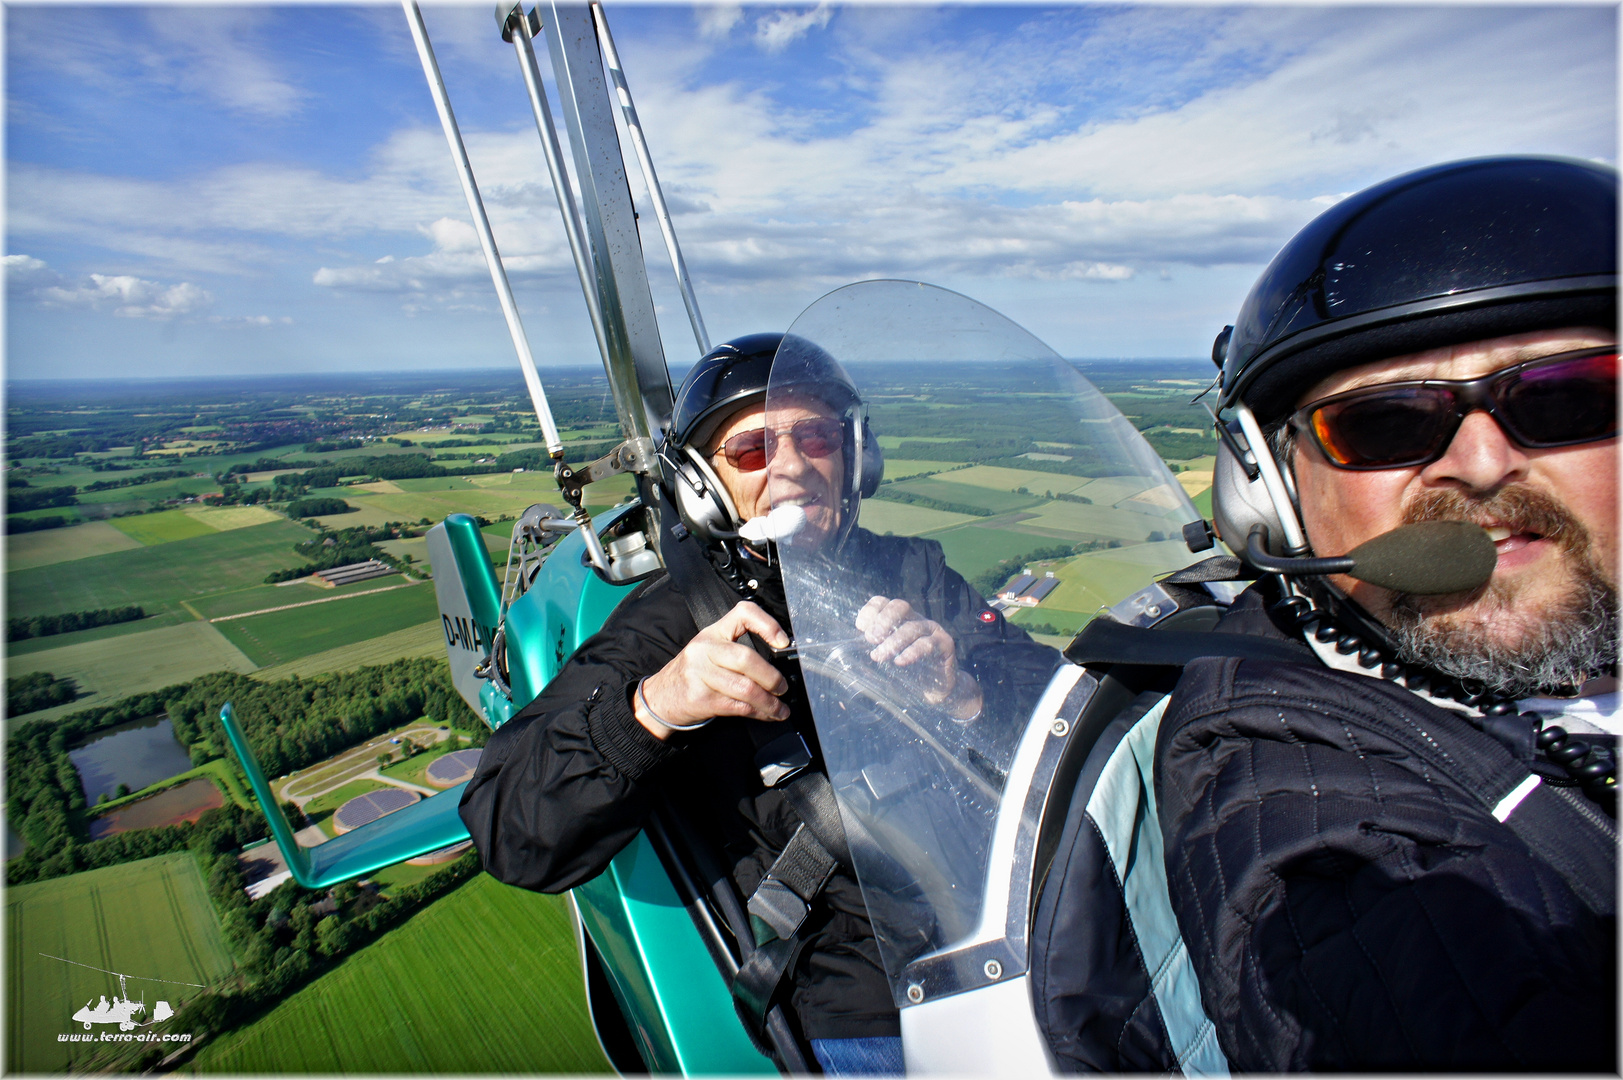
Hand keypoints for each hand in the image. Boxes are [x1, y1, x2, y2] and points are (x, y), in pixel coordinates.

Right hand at [635, 602, 790, 738]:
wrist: (661, 697)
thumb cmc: (694, 672)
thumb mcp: (711, 649)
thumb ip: (738, 647)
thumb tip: (779, 657)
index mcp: (713, 633)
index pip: (743, 613)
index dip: (767, 625)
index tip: (783, 643)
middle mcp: (705, 650)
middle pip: (746, 659)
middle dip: (771, 677)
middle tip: (782, 687)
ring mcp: (701, 675)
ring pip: (745, 688)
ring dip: (769, 702)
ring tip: (780, 708)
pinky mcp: (702, 699)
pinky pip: (738, 707)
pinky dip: (759, 713)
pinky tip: (767, 714)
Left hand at [855, 595, 982, 718]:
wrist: (938, 689)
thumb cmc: (909, 671)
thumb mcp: (889, 657)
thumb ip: (876, 648)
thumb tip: (852, 647)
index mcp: (900, 619)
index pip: (884, 602)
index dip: (870, 611)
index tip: (860, 628)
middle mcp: (916, 619)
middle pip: (900, 606)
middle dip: (882, 621)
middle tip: (871, 639)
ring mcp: (933, 630)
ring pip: (913, 627)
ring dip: (893, 642)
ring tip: (879, 656)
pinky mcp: (945, 644)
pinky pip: (928, 644)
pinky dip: (912, 652)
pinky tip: (900, 662)